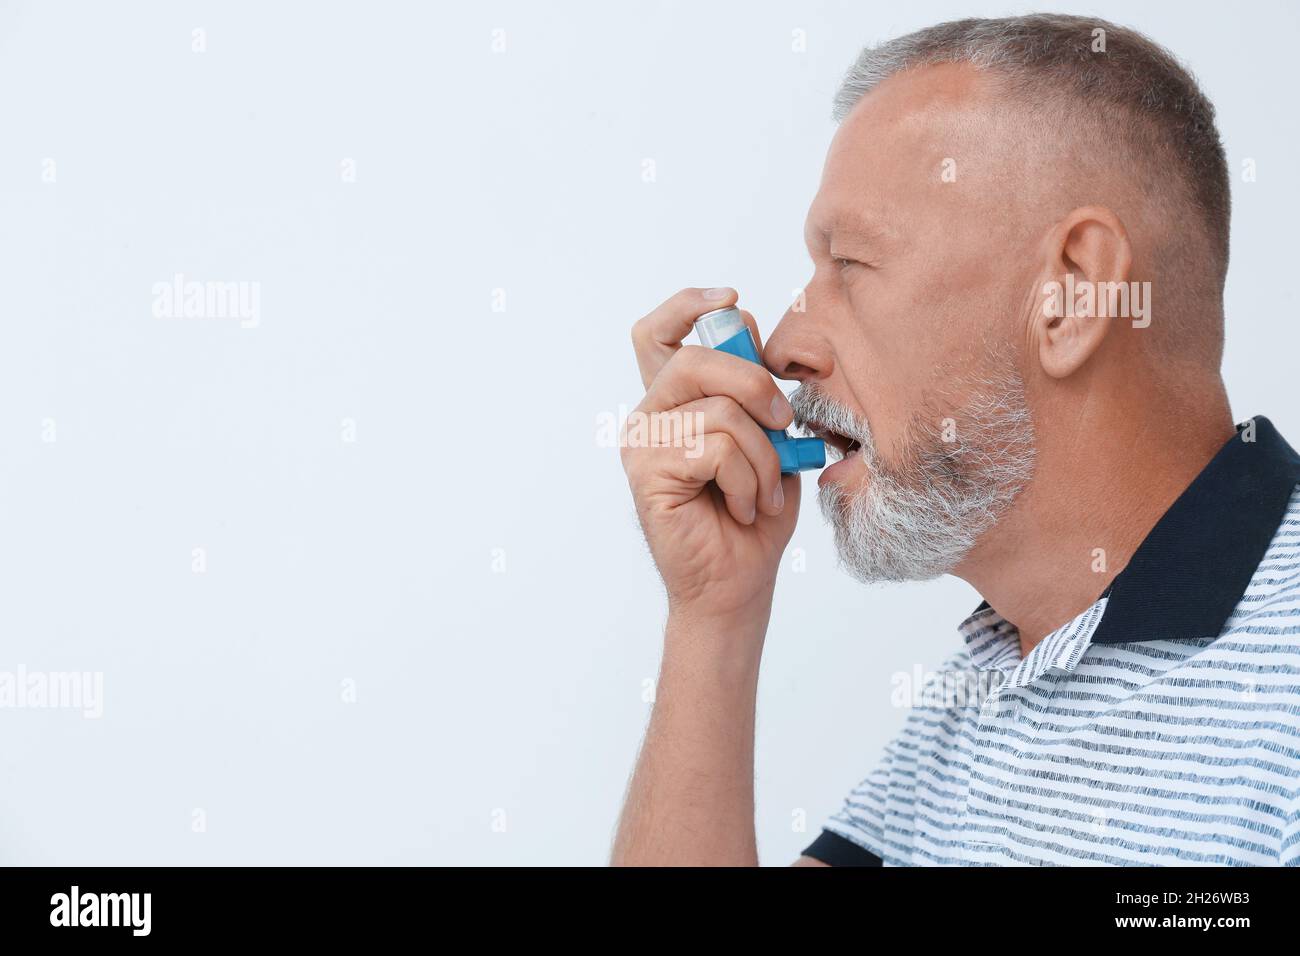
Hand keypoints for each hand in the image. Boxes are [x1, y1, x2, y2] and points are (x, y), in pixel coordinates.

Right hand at [621, 288, 800, 623]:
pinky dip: (748, 481)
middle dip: (756, 386)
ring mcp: (642, 445)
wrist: (739, 582)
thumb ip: (752, 386)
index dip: (689, 304)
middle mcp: (649, 416)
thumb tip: (744, 322)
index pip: (658, 331)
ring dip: (762, 458)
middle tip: (785, 426)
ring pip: (720, 412)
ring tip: (763, 493)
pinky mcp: (646, 474)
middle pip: (696, 359)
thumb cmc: (754, 512)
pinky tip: (743, 507)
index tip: (732, 299)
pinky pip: (715, 450)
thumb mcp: (767, 437)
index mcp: (674, 401)